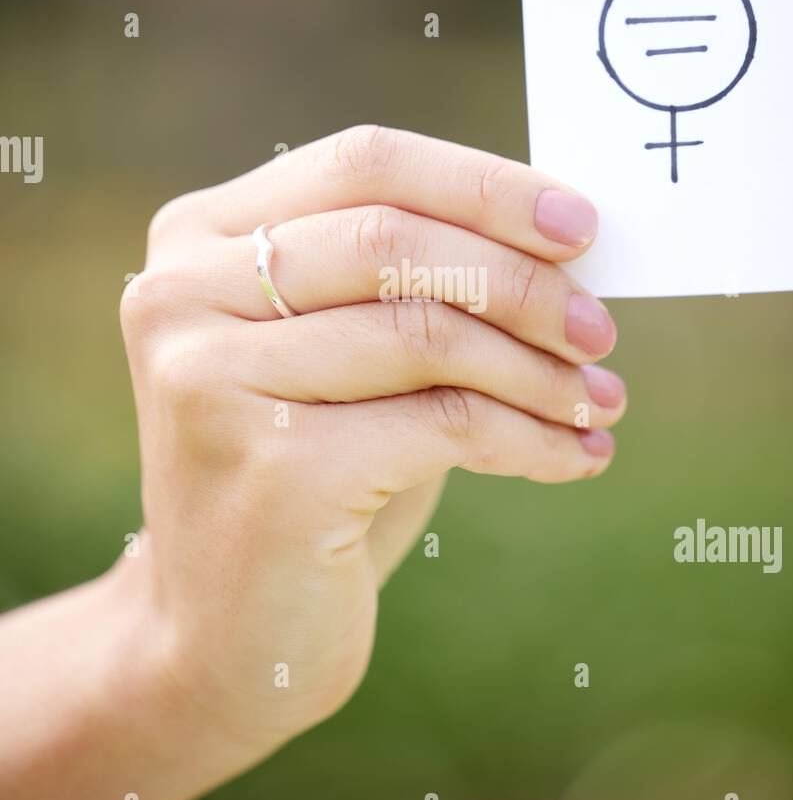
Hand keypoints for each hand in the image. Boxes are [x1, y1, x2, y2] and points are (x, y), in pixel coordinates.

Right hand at [120, 126, 624, 761]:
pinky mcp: (272, 469)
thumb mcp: (348, 358)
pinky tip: (575, 456)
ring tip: (601, 401)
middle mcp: (183, 296)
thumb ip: (417, 282)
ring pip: (427, 334)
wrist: (227, 636)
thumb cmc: (312, 477)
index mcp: (200, 239)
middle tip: (601, 330)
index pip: (365, 163)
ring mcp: (215, 380)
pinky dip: (530, 438)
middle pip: (397, 242)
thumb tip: (568, 232)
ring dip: (539, 371)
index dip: (484, 185)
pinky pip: (444, 425)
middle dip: (523, 283)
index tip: (582, 224)